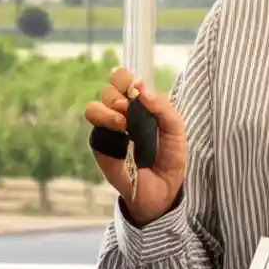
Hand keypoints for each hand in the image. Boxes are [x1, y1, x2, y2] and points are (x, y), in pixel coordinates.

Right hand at [82, 67, 186, 224]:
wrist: (163, 189)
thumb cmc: (169, 157)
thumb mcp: (175, 128)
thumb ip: (162, 106)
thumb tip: (140, 87)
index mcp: (138, 105)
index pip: (123, 80)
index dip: (125, 79)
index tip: (136, 89)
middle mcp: (120, 114)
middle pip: (108, 89)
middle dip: (118, 92)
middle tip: (129, 106)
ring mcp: (108, 131)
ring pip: (93, 107)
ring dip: (109, 109)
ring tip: (124, 122)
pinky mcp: (101, 147)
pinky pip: (95, 129)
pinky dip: (106, 124)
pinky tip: (121, 132)